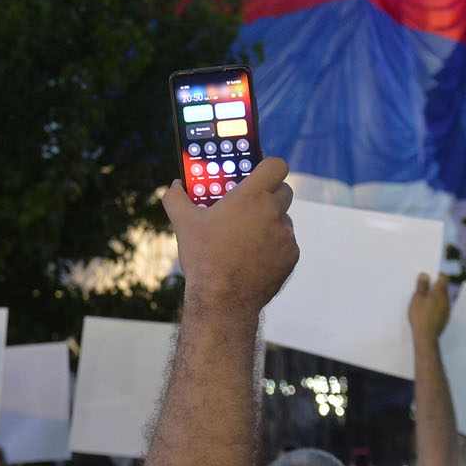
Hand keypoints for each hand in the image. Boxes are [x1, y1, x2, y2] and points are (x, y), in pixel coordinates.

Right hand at [162, 157, 298, 320]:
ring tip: (246, 237)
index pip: (276, 165)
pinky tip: (253, 257)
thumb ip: (176, 198)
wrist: (223, 300)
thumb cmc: (203, 258)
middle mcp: (274, 212)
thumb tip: (174, 186)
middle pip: (283, 190)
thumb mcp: (183, 224)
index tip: (258, 174)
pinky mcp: (291, 256)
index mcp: (251, 196)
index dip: (268, 166)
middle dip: (269, 194)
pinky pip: (285, 243)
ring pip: (283, 219)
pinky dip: (274, 246)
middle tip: (249, 205)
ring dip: (270, 222)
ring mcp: (286, 235)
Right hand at [407, 273, 450, 343]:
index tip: (428, 275)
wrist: (426, 336)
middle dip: (433, 286)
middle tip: (421, 287)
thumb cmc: (420, 316)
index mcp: (440, 292)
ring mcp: (447, 309)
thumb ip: (422, 286)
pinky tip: (425, 310)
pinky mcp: (445, 317)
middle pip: (442, 288)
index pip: (444, 277)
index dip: (436, 274)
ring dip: (434, 296)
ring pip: (441, 298)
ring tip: (422, 299)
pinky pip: (440, 307)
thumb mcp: (417, 298)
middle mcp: (446, 299)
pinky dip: (434, 305)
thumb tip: (425, 275)